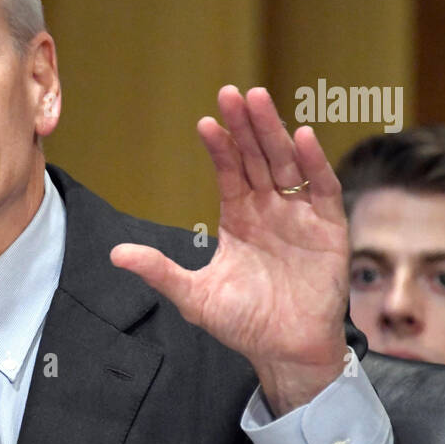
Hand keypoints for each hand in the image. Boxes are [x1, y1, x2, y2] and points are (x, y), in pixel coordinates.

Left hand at [110, 86, 348, 414]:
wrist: (285, 351)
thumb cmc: (243, 323)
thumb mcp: (194, 296)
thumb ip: (160, 271)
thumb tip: (115, 254)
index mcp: (238, 218)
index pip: (228, 172)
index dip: (219, 147)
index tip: (205, 123)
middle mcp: (269, 209)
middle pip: (257, 157)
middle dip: (245, 125)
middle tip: (232, 92)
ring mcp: (299, 215)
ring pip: (286, 163)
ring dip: (273, 131)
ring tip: (259, 100)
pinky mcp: (328, 228)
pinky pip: (322, 189)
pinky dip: (313, 163)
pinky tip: (301, 137)